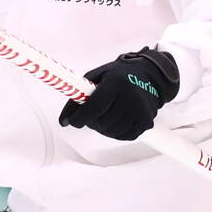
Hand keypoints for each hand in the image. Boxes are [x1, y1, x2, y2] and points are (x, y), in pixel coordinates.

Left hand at [58, 46, 179, 140]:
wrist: (147, 75)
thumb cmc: (116, 76)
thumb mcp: (94, 78)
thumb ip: (76, 98)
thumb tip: (64, 122)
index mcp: (116, 82)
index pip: (95, 106)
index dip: (80, 118)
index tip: (73, 122)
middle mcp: (131, 97)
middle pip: (102, 122)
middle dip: (90, 122)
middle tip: (90, 115)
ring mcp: (141, 110)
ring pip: (112, 132)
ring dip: (102, 128)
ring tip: (104, 115)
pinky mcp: (146, 121)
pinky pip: (124, 136)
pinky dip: (115, 132)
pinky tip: (116, 119)